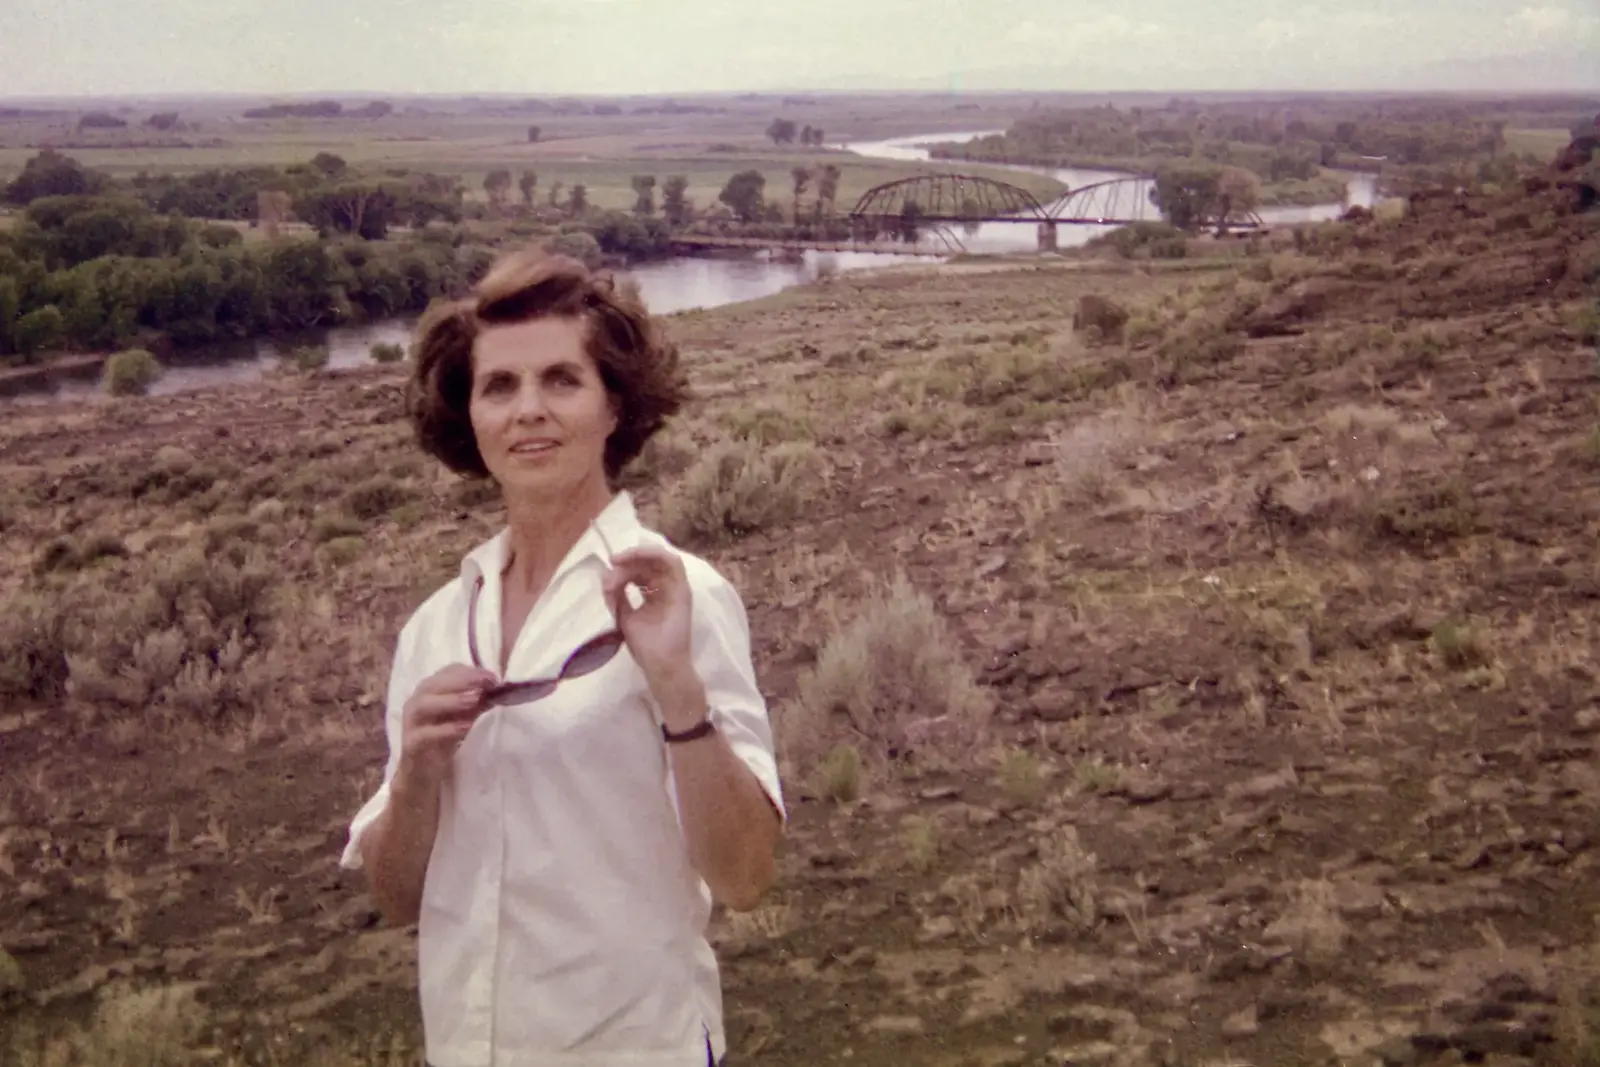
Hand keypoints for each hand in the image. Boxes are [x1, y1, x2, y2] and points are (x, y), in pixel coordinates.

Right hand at [395, 664, 497, 793]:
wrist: (424, 771)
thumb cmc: (445, 738)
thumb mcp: (465, 716)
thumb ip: (478, 702)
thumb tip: (498, 687)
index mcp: (429, 690)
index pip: (448, 673)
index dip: (471, 672)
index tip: (493, 677)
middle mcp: (416, 701)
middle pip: (434, 684)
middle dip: (462, 681)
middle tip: (486, 683)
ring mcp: (410, 722)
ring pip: (424, 705)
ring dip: (450, 700)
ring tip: (475, 699)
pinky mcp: (410, 743)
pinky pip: (425, 734)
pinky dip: (445, 729)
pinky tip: (465, 727)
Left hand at [601, 546, 697, 704]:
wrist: (661, 665)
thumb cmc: (645, 646)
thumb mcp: (624, 616)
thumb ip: (618, 596)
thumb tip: (606, 575)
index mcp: (653, 595)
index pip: (638, 572)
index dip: (622, 568)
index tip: (606, 571)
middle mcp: (666, 589)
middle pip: (647, 563)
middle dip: (626, 561)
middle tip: (610, 566)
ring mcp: (676, 588)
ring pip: (658, 559)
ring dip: (637, 555)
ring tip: (618, 561)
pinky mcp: (683, 590)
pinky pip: (673, 562)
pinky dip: (654, 553)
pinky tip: (636, 555)